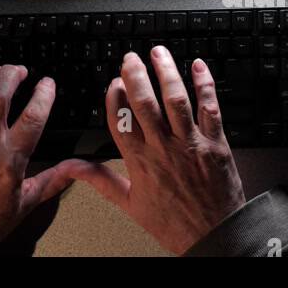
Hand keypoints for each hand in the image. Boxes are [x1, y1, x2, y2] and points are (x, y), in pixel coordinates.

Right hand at [67, 48, 246, 254]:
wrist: (213, 235)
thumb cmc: (173, 222)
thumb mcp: (129, 203)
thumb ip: (100, 180)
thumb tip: (71, 168)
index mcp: (140, 162)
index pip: (120, 120)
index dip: (115, 97)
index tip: (114, 81)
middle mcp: (163, 149)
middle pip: (145, 104)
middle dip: (136, 76)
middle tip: (130, 57)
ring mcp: (190, 144)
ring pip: (176, 100)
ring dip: (166, 72)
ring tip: (158, 52)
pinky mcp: (215, 144)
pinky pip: (210, 108)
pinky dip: (205, 85)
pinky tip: (199, 67)